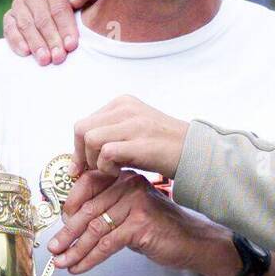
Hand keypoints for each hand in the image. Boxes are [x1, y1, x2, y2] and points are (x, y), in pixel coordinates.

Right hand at [2, 0, 97, 64]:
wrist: (71, 11)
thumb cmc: (86, 3)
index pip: (58, 7)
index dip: (65, 27)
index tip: (72, 46)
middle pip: (42, 18)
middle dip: (51, 40)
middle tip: (59, 58)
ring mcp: (19, 3)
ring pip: (25, 24)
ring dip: (36, 44)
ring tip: (45, 60)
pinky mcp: (9, 16)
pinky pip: (9, 28)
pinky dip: (16, 41)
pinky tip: (25, 53)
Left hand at [48, 169, 238, 275]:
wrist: (194, 242)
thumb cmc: (160, 228)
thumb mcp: (130, 212)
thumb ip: (107, 211)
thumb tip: (72, 224)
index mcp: (124, 177)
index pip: (87, 185)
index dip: (69, 207)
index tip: (60, 226)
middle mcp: (129, 185)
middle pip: (88, 210)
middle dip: (67, 234)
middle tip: (54, 249)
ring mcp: (135, 203)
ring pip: (95, 229)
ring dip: (75, 250)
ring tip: (63, 262)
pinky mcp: (140, 224)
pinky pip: (107, 244)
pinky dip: (90, 258)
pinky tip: (81, 267)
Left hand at [73, 95, 189, 177]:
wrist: (195, 153)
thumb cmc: (163, 148)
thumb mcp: (134, 131)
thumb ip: (109, 135)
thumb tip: (80, 154)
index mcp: (122, 103)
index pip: (84, 123)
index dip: (78, 148)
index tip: (81, 167)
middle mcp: (125, 108)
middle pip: (81, 130)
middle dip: (81, 155)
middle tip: (90, 172)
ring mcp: (133, 124)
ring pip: (90, 140)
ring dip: (95, 162)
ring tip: (111, 171)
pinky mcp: (139, 142)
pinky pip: (105, 153)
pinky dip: (107, 168)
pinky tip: (120, 172)